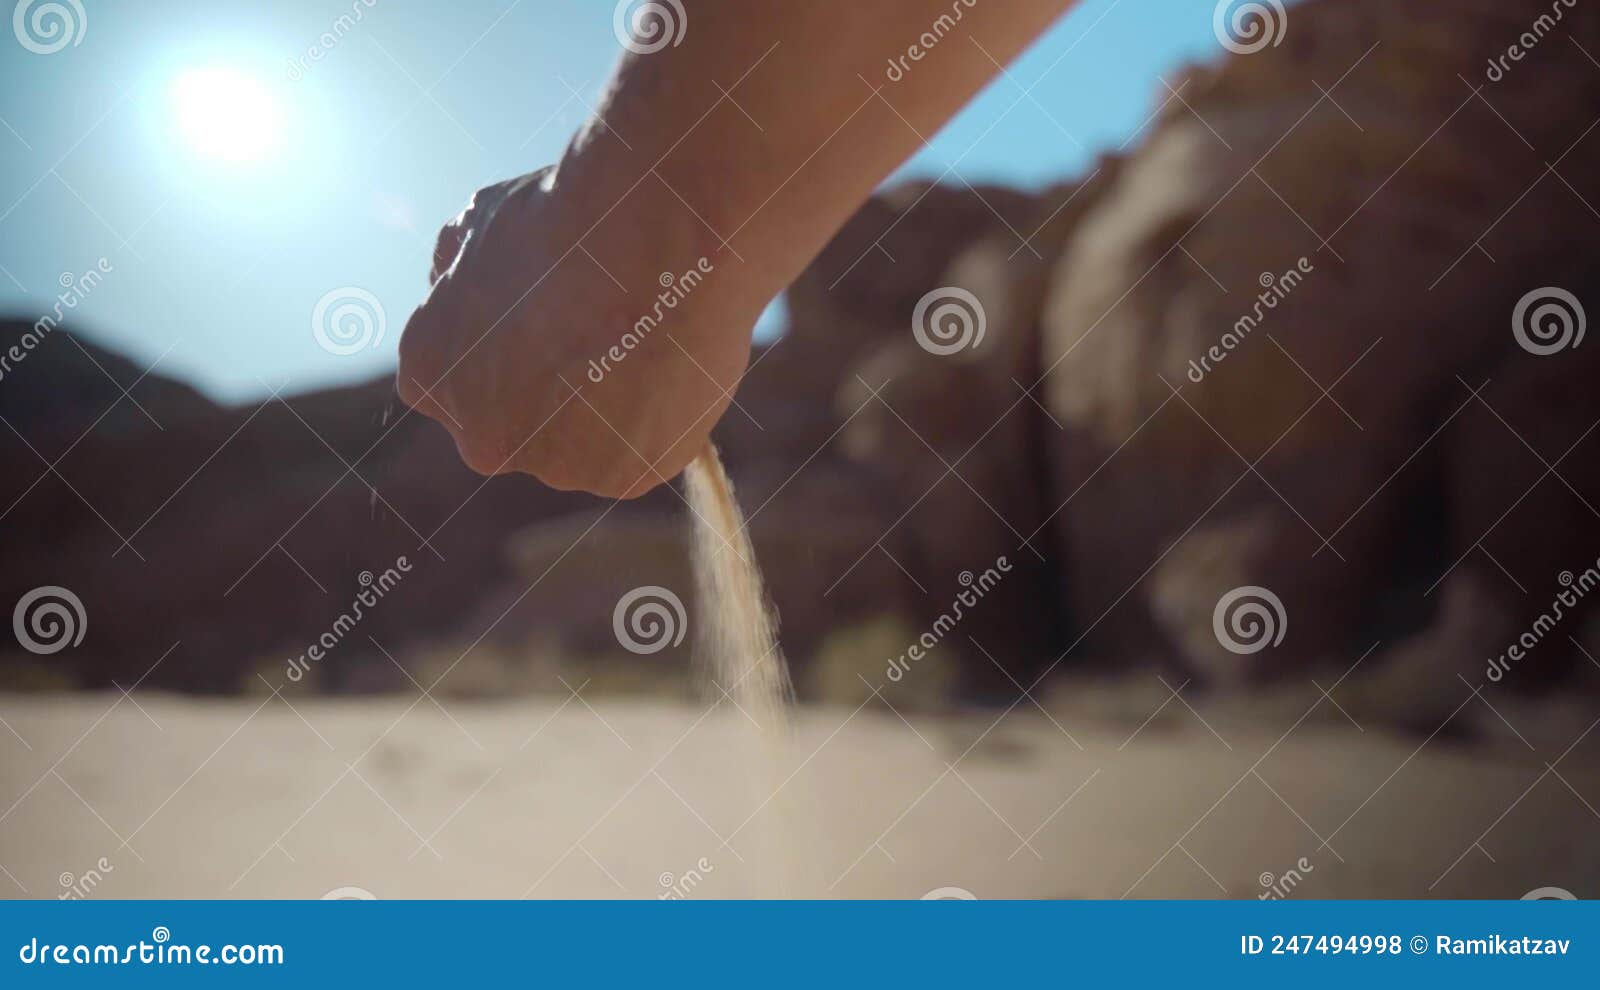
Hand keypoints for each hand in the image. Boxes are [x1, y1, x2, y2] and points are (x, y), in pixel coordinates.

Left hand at [397, 165, 756, 498]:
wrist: (654, 236)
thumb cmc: (570, 216)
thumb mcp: (481, 218)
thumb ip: (458, 265)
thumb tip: (455, 278)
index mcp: (431, 372)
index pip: (467, 382)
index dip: (520, 351)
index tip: (559, 321)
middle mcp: (479, 437)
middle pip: (521, 429)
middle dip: (559, 394)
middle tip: (608, 336)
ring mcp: (552, 465)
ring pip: (586, 448)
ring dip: (611, 410)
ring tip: (647, 342)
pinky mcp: (622, 477)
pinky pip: (642, 453)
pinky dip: (660, 422)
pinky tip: (671, 367)